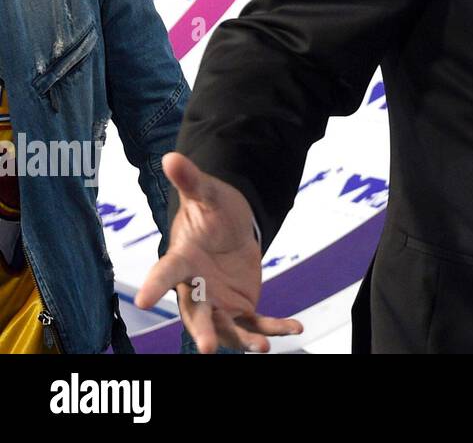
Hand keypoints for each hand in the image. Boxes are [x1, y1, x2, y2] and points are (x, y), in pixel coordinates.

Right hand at [136, 152, 302, 352]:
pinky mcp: (241, 308)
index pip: (166, 272)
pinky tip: (295, 329)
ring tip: (261, 349)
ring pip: (226, 328)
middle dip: (202, 331)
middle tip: (207, 348)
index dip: (154, 285)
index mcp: (182, 259)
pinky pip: (257, 323)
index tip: (143, 302)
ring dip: (243, 341)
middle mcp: (196, 288)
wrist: (231, 228)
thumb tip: (171, 157)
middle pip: (195, 313)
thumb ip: (192, 181)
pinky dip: (274, 328)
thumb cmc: (212, 212)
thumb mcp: (208, 194)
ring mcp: (218, 302)